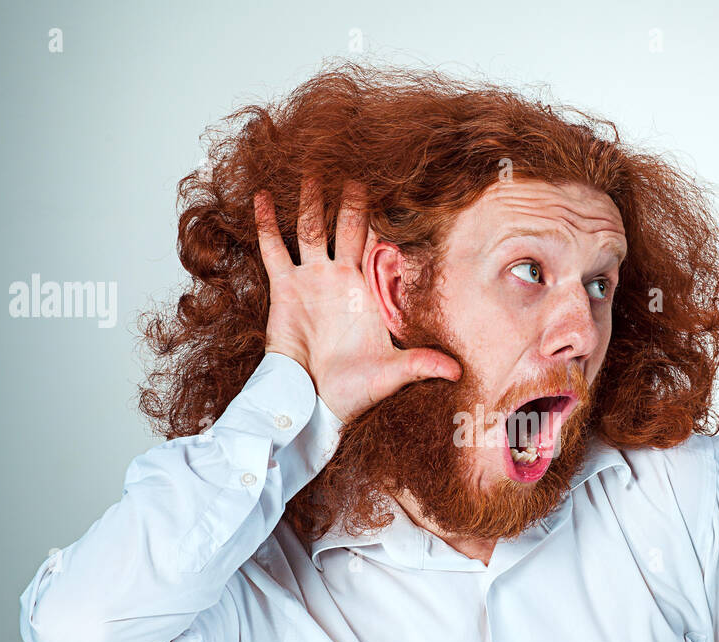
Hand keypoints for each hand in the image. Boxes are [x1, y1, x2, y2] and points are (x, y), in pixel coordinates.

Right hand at [254, 178, 460, 421]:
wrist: (312, 403)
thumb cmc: (352, 391)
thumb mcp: (391, 375)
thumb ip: (421, 364)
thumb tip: (457, 371)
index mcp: (369, 292)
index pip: (379, 245)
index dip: (385, 217)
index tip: (395, 185)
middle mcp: (341, 278)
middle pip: (346, 226)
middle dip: (350, 197)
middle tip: (356, 161)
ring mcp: (312, 280)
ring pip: (310, 228)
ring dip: (309, 199)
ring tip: (310, 166)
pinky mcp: (285, 288)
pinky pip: (274, 248)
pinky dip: (267, 223)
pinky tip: (262, 197)